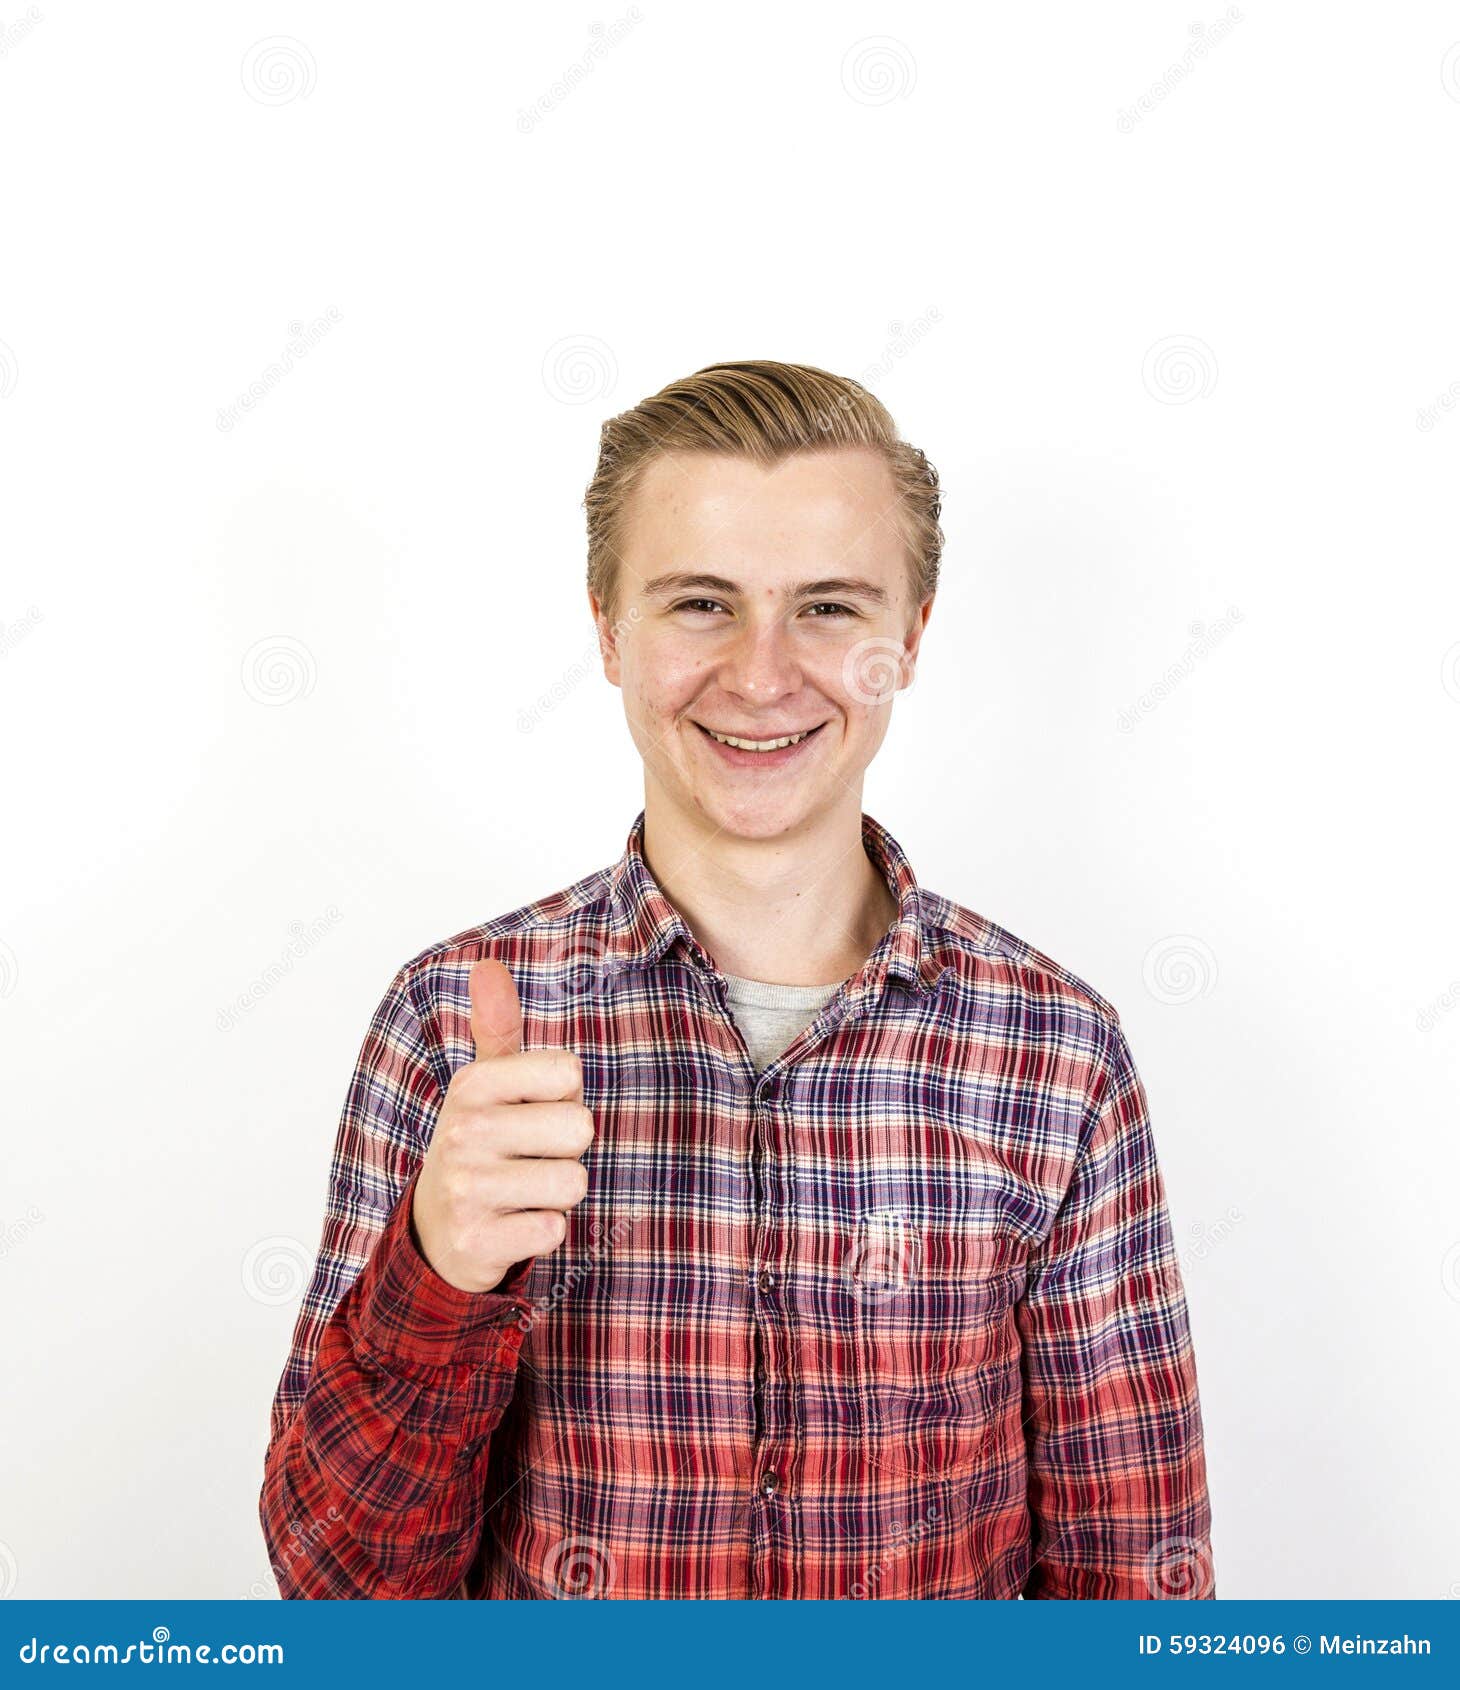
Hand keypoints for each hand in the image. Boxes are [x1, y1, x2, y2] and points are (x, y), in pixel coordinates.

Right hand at [411, 959, 592, 1292]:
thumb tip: (488, 965)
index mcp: (472, 1084)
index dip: (564, 1096)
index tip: (531, 1110)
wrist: (436, 1228)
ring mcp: (467, 1189)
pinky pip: (554, 1229)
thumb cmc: (479, 1143)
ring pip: (573, 1182)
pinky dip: (544, 1231)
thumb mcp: (485, 1083)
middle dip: (566, 1149)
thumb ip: (497, 1024)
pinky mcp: (477, 1242)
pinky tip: (513, 1224)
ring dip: (558, 1193)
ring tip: (523, 1190)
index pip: (569, 1071)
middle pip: (580, 1127)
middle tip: (529, 1157)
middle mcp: (462, 1132)